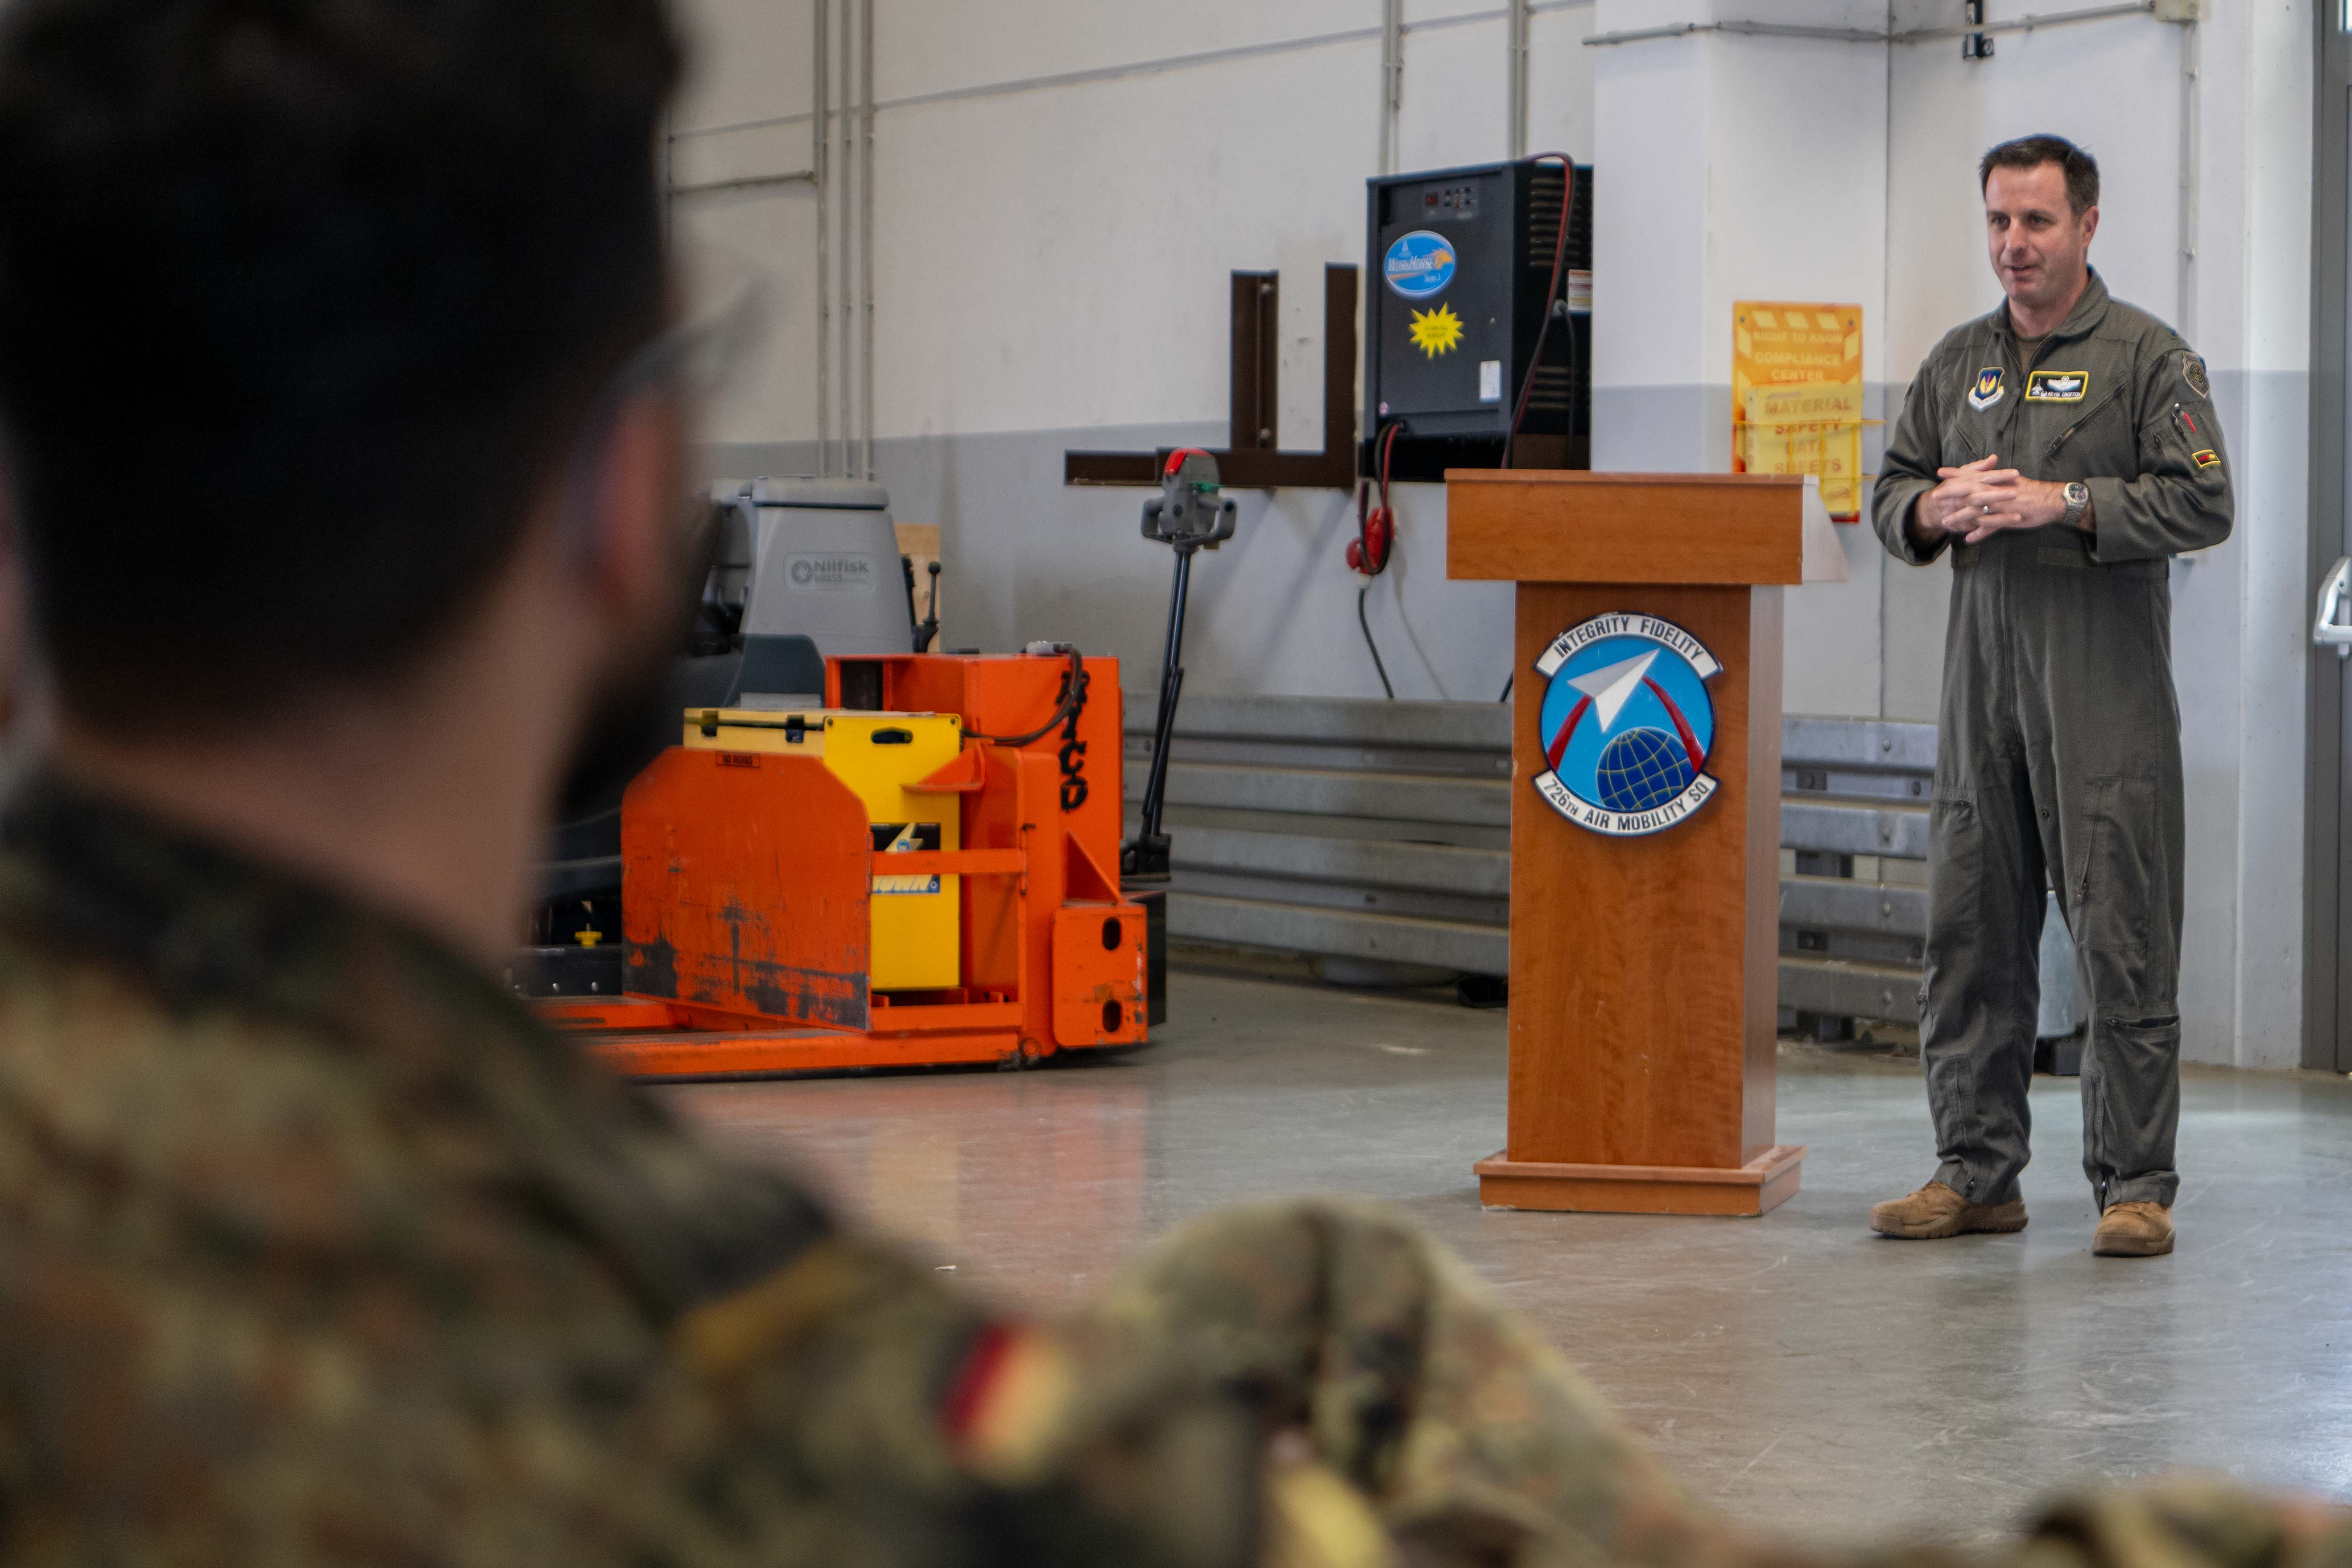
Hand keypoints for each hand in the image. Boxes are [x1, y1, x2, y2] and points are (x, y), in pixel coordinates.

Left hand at [1918, 456, 2068, 542]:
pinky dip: (1981, 533)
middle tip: (1935, 496)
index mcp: (1998, 482)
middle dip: (1952, 494)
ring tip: (1945, 522)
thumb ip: (1996, 479)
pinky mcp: (2010, 519)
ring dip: (1960, 517)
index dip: (1957, 474)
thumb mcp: (2013, 482)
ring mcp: (2003, 505)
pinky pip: (1993, 526)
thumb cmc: (2033, 491)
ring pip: (1978, 510)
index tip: (1940, 472)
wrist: (2053, 500)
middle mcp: (1998, 492)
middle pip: (1971, 491)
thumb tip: (1985, 473)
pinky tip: (1968, 539)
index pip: (1974, 475)